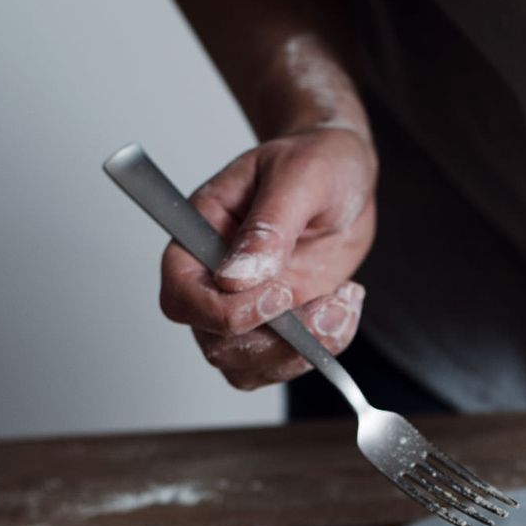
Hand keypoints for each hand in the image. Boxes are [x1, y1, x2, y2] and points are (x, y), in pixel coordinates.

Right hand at [158, 124, 377, 389]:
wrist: (343, 175)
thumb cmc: (315, 160)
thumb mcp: (299, 176)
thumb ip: (268, 226)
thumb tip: (238, 277)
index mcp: (200, 235)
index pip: (181, 296)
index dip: (222, 312)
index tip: (278, 294)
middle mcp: (215, 279)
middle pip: (216, 344)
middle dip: (276, 341)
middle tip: (328, 306)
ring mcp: (246, 306)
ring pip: (249, 365)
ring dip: (303, 351)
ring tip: (343, 303)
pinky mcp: (279, 323)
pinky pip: (286, 362)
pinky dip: (323, 348)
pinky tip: (344, 304)